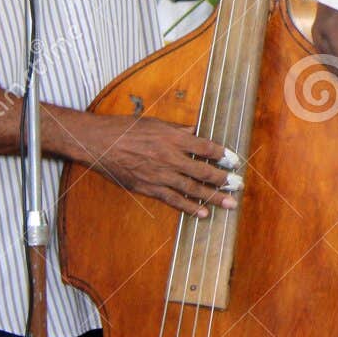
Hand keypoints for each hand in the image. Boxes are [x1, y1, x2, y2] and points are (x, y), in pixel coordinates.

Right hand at [70, 113, 238, 215]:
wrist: (99, 143)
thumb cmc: (125, 129)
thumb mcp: (155, 122)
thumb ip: (177, 129)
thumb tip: (194, 132)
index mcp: (173, 138)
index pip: (206, 148)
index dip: (223, 155)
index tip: (234, 161)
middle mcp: (169, 157)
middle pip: (203, 171)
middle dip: (223, 180)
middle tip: (239, 185)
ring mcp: (159, 175)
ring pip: (192, 189)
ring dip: (213, 197)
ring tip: (230, 203)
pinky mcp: (148, 188)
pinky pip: (173, 200)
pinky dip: (189, 207)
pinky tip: (203, 213)